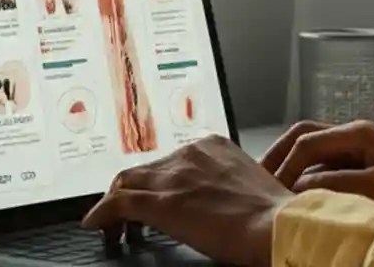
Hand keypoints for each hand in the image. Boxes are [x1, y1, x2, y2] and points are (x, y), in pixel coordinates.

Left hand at [82, 135, 292, 266]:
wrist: (275, 225)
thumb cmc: (272, 213)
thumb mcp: (250, 185)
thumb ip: (227, 183)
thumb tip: (219, 202)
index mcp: (214, 146)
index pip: (170, 160)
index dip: (157, 180)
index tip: (155, 194)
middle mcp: (190, 154)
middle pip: (145, 170)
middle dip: (132, 190)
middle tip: (127, 214)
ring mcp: (173, 177)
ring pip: (126, 183)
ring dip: (115, 204)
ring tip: (113, 225)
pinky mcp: (161, 203)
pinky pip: (118, 204)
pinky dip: (102, 215)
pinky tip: (97, 226)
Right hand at [261, 120, 373, 211]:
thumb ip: (336, 183)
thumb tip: (299, 187)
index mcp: (356, 132)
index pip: (305, 142)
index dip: (284, 166)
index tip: (271, 190)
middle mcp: (355, 133)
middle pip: (304, 135)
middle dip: (279, 154)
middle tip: (259, 177)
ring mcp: (360, 145)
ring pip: (314, 147)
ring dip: (293, 163)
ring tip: (275, 186)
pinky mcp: (366, 160)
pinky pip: (328, 161)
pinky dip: (310, 172)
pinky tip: (303, 191)